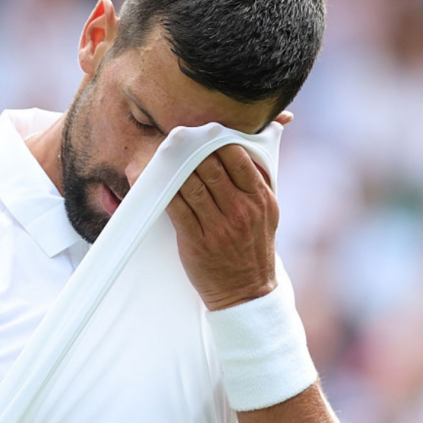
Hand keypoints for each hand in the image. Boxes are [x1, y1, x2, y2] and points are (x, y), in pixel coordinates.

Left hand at [166, 144, 277, 310]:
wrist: (248, 291)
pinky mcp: (197, 241)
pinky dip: (162, 190)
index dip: (217, 140)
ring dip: (173, 167)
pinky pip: (176, 207)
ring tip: (162, 154)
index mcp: (261, 199)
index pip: (238, 157)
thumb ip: (259, 182)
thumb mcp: (269, 213)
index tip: (203, 132)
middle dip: (191, 149)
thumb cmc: (255, 248)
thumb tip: (247, 148)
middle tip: (176, 137)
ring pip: (191, 184)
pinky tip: (153, 180)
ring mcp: (219, 226)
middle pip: (211, 166)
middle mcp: (242, 210)